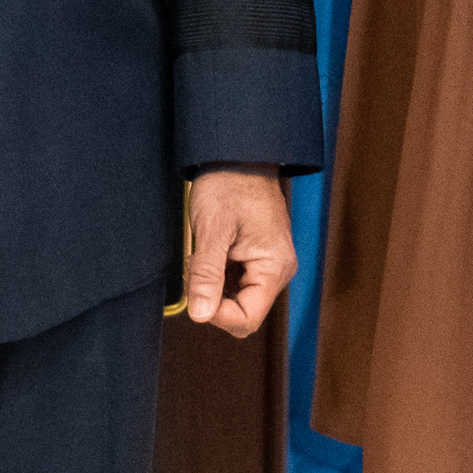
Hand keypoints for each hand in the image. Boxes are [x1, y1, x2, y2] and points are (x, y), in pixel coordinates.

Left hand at [182, 167, 295, 337]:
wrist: (236, 154)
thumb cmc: (228, 184)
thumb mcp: (212, 230)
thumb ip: (207, 274)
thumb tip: (199, 315)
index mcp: (274, 267)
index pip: (247, 318)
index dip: (217, 314)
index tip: (194, 293)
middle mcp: (277, 270)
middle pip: (243, 311)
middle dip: (213, 298)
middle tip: (196, 267)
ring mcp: (268, 264)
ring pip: (237, 297)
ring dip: (214, 285)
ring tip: (202, 254)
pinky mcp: (257, 257)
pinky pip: (236, 280)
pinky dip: (217, 274)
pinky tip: (208, 251)